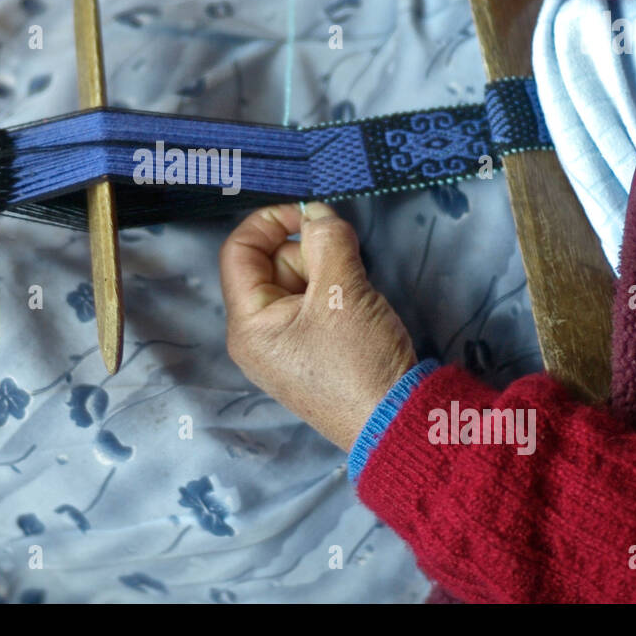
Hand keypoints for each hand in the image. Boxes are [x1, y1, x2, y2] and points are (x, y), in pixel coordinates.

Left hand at [219, 202, 418, 450]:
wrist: (397, 423)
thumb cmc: (360, 361)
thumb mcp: (344, 291)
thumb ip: (326, 240)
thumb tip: (316, 212)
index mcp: (247, 324)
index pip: (238, 251)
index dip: (270, 221)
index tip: (310, 212)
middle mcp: (255, 337)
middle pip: (270, 265)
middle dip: (308, 252)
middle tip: (345, 264)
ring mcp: (282, 348)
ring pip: (296, 283)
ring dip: (327, 273)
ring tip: (355, 297)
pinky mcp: (308, 354)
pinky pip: (312, 307)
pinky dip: (333, 295)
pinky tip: (357, 310)